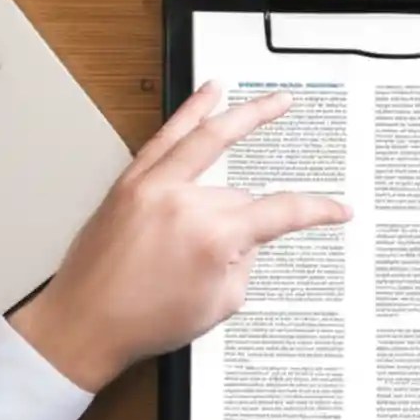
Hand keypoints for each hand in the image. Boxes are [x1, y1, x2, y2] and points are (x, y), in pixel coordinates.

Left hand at [10, 83, 351, 391]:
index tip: (338, 210)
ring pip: (211, 141)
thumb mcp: (219, 305)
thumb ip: (244, 261)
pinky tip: (209, 93)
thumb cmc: (141, 322)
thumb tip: (248, 236)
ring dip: (247, 117)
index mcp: (212, 238)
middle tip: (232, 250)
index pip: (281, 213)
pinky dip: (190, 112)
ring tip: (274, 102)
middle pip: (242, 192)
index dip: (319, 211)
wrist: (82, 325)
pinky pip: (166, 136)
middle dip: (247, 220)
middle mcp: (184, 204)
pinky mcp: (130, 183)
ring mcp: (154, 187)